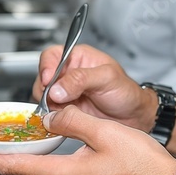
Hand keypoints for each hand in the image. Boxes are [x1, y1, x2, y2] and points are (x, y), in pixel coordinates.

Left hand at [0, 105, 175, 174]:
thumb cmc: (142, 167)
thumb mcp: (104, 132)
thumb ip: (72, 120)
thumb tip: (51, 116)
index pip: (12, 166)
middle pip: (24, 171)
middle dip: (5, 155)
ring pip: (41, 174)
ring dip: (29, 158)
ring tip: (22, 141)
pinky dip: (47, 164)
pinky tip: (54, 151)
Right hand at [33, 44, 157, 131]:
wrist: (133, 117)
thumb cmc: (126, 92)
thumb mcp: (107, 78)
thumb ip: (81, 79)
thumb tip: (57, 88)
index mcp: (78, 58)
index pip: (52, 55)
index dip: (46, 67)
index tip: (48, 80)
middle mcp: (68, 74)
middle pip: (42, 78)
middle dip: (47, 91)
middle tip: (60, 100)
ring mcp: (64, 93)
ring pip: (43, 97)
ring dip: (50, 106)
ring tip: (69, 109)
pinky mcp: (64, 110)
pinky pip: (49, 113)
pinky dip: (52, 117)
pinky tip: (65, 118)